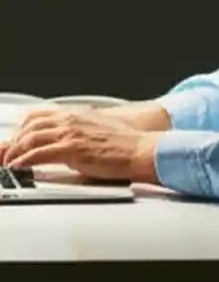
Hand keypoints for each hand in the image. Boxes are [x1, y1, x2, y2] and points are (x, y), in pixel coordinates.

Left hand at [0, 108, 159, 182]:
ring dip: (14, 152)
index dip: (21, 128)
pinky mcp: (72, 149)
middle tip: (6, 154)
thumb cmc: (128, 144)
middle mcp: (71, 121)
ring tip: (8, 163)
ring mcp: (71, 134)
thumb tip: (68, 144)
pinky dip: (24, 160)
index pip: (38, 115)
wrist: (142, 150)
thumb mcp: (100, 130)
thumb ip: (80, 133)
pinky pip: (38, 154)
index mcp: (77, 115)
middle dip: (13, 142)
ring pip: (30, 139)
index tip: (14, 140)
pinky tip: (18, 166)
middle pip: (29, 127)